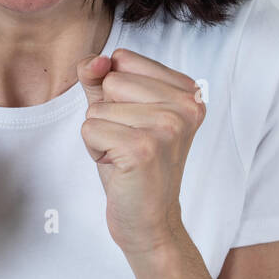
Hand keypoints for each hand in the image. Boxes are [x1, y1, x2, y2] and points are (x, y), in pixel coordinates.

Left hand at [77, 48, 204, 256]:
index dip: (116, 92)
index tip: (137, 122)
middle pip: (110, 81)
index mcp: (188, 90)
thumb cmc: (134, 164)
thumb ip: (102, 78)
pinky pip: (90, 128)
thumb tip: (96, 60)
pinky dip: (95, 150)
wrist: (150, 220)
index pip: (123, 58)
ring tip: (125, 155)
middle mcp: (185, 105)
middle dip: (107, 113)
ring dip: (101, 134)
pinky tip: (119, 166)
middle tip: (130, 143)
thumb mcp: (119, 111)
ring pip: (97, 108)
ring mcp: (167, 126)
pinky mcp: (143, 148)